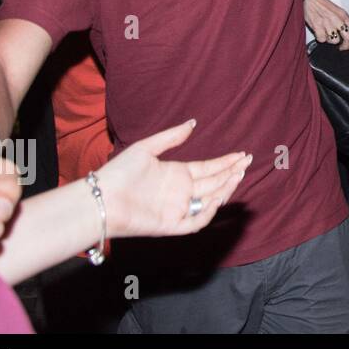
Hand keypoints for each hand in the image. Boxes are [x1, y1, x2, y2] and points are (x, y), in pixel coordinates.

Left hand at [97, 120, 250, 238]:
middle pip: (214, 182)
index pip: (209, 169)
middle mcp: (181, 192)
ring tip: (238, 174)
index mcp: (177, 175)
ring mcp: (178, 209)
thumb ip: (171, 137)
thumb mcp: (146, 148)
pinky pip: (196, 221)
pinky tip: (217, 196)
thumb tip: (193, 123)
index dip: (226, 162)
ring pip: (210, 201)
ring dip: (226, 188)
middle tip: (247, 162)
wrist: (101, 198)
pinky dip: (208, 212)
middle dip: (232, 172)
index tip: (241, 154)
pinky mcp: (172, 225)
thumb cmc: (119, 172)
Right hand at [304, 0, 348, 51]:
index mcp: (343, 14)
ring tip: (326, 33)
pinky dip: (321, 38)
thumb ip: (342, 22)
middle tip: (341, 47)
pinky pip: (322, 39)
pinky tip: (319, 31)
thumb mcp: (336, 11)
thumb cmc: (320, 4)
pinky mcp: (318, 26)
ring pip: (335, 41)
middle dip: (346, 46)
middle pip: (348, 38)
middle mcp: (337, 19)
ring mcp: (328, 23)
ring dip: (330, 40)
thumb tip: (347, 36)